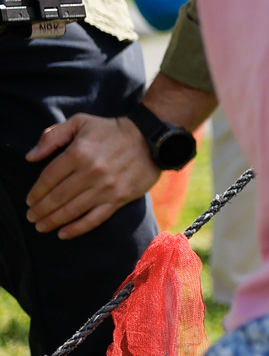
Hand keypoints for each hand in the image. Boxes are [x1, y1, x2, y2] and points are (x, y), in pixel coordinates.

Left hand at [25, 114, 161, 238]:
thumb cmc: (112, 130)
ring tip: (41, 227)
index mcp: (79, 153)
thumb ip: (52, 136)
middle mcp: (91, 172)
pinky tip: (63, 234)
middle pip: (57, 197)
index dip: (36, 192)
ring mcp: (106, 188)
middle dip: (40, 210)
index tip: (28, 200)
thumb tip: (30, 156)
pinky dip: (76, 229)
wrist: (152, 138)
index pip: (48, 178)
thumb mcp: (80, 122)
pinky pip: (94, 219)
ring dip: (52, 221)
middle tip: (31, 217)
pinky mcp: (119, 198)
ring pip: (72, 210)